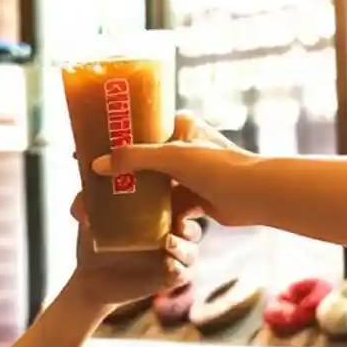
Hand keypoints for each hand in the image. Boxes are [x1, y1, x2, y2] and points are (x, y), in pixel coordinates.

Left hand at [67, 188, 203, 308]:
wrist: (91, 277)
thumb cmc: (96, 239)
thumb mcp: (89, 217)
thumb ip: (85, 203)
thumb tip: (82, 206)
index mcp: (157, 209)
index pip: (180, 195)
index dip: (185, 192)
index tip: (179, 190)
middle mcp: (171, 229)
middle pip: (192, 222)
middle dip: (189, 220)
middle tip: (179, 221)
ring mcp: (174, 254)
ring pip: (190, 248)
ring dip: (183, 246)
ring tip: (168, 243)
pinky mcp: (172, 276)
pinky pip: (183, 272)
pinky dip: (178, 268)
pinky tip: (168, 264)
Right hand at [91, 112, 262, 226]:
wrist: (255, 195)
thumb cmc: (218, 166)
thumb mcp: (172, 156)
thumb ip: (135, 159)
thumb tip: (99, 164)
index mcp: (181, 125)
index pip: (140, 127)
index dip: (115, 136)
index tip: (90, 145)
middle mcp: (186, 146)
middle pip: (144, 157)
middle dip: (121, 169)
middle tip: (94, 178)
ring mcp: (191, 173)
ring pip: (155, 183)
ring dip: (135, 193)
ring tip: (106, 201)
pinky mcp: (197, 197)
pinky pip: (168, 204)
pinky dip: (152, 212)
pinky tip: (131, 222)